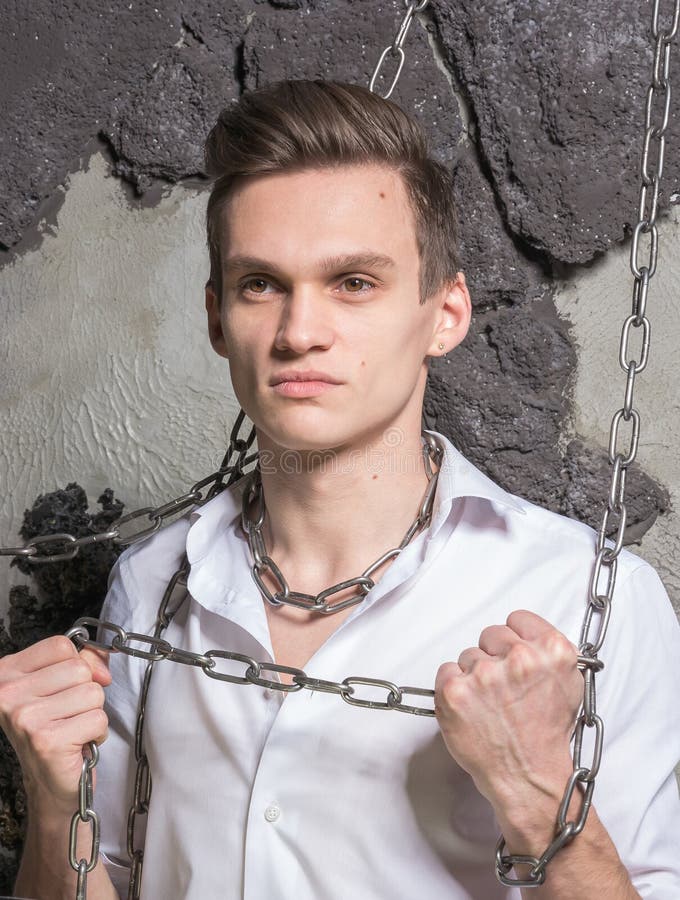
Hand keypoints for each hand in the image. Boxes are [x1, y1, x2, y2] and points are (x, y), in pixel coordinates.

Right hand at [0, 635, 110, 814]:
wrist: (48, 784)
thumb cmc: (55, 730)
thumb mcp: (60, 686)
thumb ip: (81, 662)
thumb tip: (101, 667)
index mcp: (7, 673)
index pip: (60, 645)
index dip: (78, 663)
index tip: (70, 685)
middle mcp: (9, 694)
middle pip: (79, 669)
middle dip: (86, 692)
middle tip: (70, 714)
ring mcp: (26, 718)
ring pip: (92, 693)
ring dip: (92, 713)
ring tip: (73, 729)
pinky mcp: (47, 741)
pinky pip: (98, 719)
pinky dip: (97, 733)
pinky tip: (79, 744)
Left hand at [434, 610, 582, 832]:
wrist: (528, 776)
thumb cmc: (546, 736)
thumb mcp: (569, 685)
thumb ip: (550, 652)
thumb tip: (530, 635)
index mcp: (553, 650)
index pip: (518, 619)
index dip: (515, 639)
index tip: (514, 658)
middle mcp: (521, 657)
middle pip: (491, 634)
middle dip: (494, 657)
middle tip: (503, 689)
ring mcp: (485, 673)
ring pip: (468, 654)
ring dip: (474, 676)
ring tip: (490, 705)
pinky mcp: (455, 690)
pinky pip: (446, 671)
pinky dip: (454, 689)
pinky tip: (472, 709)